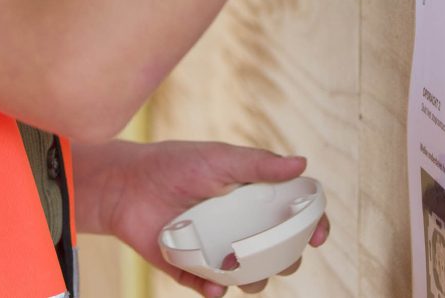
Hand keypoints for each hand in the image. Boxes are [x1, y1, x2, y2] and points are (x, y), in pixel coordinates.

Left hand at [74, 139, 329, 294]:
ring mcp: (219, 251)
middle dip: (287, 260)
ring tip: (238, 268)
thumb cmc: (174, 165)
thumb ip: (259, 165)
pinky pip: (213, 289)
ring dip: (254, 281)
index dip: (312, 226)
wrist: (126, 186)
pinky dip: (215, 290)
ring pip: (251, 278)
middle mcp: (241, 227)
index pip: (294, 215)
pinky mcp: (194, 270)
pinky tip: (213, 286)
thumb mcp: (219, 159)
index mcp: (253, 199)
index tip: (318, 236)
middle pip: (279, 253)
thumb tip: (302, 164)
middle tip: (280, 256)